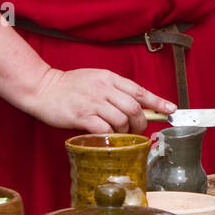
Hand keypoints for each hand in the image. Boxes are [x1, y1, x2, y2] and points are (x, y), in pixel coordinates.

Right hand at [22, 68, 177, 134]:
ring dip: (125, 130)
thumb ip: (114, 89)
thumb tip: (136, 104)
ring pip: (121, 119)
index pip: (139, 90)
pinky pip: (104, 129)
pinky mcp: (82, 116)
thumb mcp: (95, 79)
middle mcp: (104, 88)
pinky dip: (110, 135)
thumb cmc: (69, 86)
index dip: (157, 101)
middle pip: (134, 107)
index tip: (171, 109)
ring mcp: (93, 102)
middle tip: (138, 129)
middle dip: (141, 122)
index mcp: (109, 77)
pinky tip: (107, 137)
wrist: (43, 89)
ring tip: (121, 133)